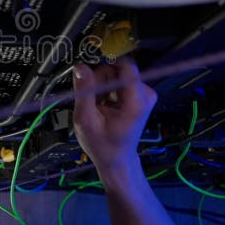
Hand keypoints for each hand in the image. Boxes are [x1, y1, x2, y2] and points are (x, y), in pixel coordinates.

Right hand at [72, 59, 156, 183]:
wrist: (116, 159)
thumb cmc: (102, 144)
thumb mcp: (86, 120)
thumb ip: (84, 92)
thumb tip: (80, 67)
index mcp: (136, 102)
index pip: (126, 66)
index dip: (105, 67)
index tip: (91, 78)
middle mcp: (145, 94)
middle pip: (118, 69)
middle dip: (100, 81)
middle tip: (92, 100)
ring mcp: (144, 93)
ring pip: (116, 73)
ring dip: (102, 86)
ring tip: (98, 105)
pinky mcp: (139, 94)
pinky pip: (119, 80)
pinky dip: (108, 90)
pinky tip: (104, 105)